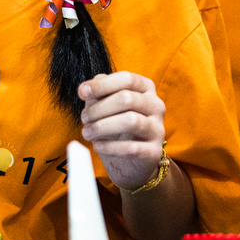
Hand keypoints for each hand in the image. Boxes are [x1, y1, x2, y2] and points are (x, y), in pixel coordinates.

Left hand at [79, 72, 165, 189]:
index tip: (81, 93)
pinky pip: (132, 147)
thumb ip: (98, 93)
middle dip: (99, 108)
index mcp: (145, 88)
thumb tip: (86, 89)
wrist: (129, 161)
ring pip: (131, 121)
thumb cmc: (115, 126)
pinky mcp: (154, 151)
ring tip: (87, 133)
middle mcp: (156, 105)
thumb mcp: (105, 106)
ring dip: (102, 127)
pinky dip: (110, 146)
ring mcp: (157, 129)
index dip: (102, 85)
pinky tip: (97, 146)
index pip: (127, 79)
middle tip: (84, 119)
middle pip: (126, 98)